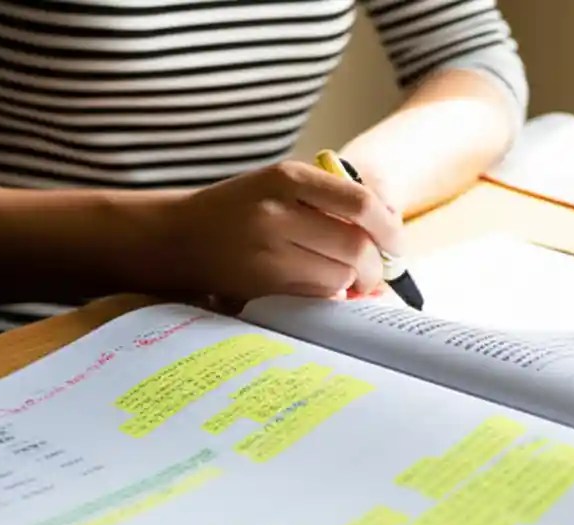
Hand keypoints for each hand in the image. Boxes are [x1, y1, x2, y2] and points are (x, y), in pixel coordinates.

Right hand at [157, 160, 403, 306]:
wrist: (177, 237)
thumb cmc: (239, 209)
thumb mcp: (278, 185)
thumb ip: (330, 199)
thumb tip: (390, 231)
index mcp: (286, 178)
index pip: (360, 203)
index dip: (389, 228)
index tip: (395, 241)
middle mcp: (276, 213)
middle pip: (355, 247)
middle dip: (373, 265)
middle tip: (374, 270)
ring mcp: (267, 252)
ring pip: (338, 276)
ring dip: (350, 282)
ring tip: (342, 277)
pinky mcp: (261, 286)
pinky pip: (315, 297)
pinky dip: (327, 295)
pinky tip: (318, 286)